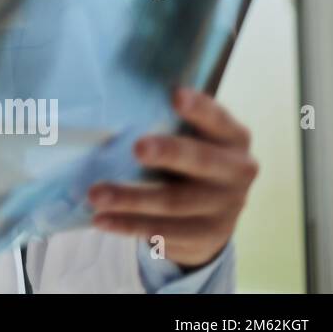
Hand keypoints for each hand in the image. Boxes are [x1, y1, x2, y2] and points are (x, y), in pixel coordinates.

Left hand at [88, 87, 256, 268]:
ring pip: (174, 203)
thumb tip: (113, 107)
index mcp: (233, 138)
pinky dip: (128, 224)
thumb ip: (167, 123)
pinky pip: (163, 232)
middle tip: (137, 148)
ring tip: (95, 194)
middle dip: (168, 153)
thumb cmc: (189, 160)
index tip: (175, 95)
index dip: (199, 109)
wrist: (212, 215)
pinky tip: (101, 219)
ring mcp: (225, 208)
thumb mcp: (191, 139)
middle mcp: (237, 171)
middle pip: (201, 161)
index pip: (218, 120)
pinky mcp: (206, 237)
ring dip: (131, 199)